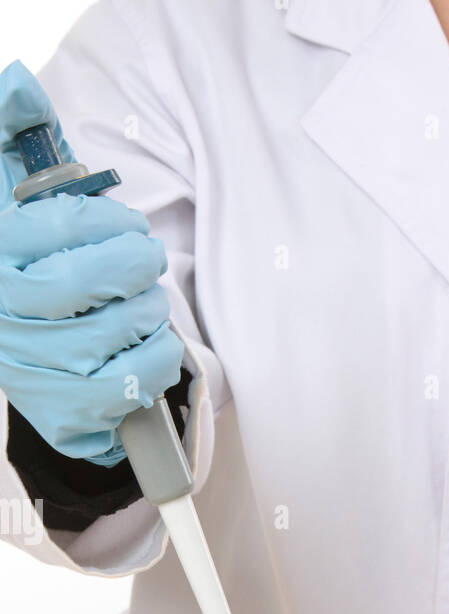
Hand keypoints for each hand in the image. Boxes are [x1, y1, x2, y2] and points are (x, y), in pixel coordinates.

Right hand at [0, 61, 182, 462]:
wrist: (23, 338)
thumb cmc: (33, 258)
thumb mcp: (16, 190)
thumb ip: (16, 132)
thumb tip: (21, 85)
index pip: (56, 229)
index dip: (108, 225)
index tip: (129, 226)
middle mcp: (6, 315)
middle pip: (82, 288)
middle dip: (133, 269)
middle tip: (151, 261)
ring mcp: (31, 369)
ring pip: (103, 342)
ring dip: (147, 319)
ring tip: (153, 307)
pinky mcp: (60, 413)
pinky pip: (115, 396)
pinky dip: (150, 371)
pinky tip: (154, 352)